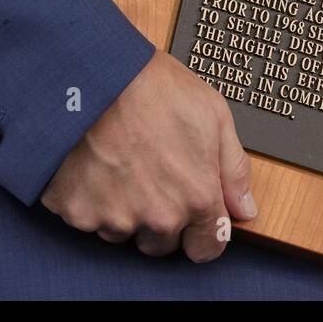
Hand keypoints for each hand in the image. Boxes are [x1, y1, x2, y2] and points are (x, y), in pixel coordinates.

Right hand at [41, 51, 255, 261]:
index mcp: (197, 197)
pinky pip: (87, 219)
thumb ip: (233, 169)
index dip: (202, 232)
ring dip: (124, 210)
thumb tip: (245, 209)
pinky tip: (94, 164)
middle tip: (151, 174)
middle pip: (162, 244)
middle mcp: (157, 216)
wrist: (95, 73)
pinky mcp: (76, 211)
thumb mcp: (214, 114)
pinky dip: (90, 199)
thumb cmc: (155, 86)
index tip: (194, 218)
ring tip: (121, 163)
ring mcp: (114, 217)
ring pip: (123, 233)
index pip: (207, 248)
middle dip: (160, 218)